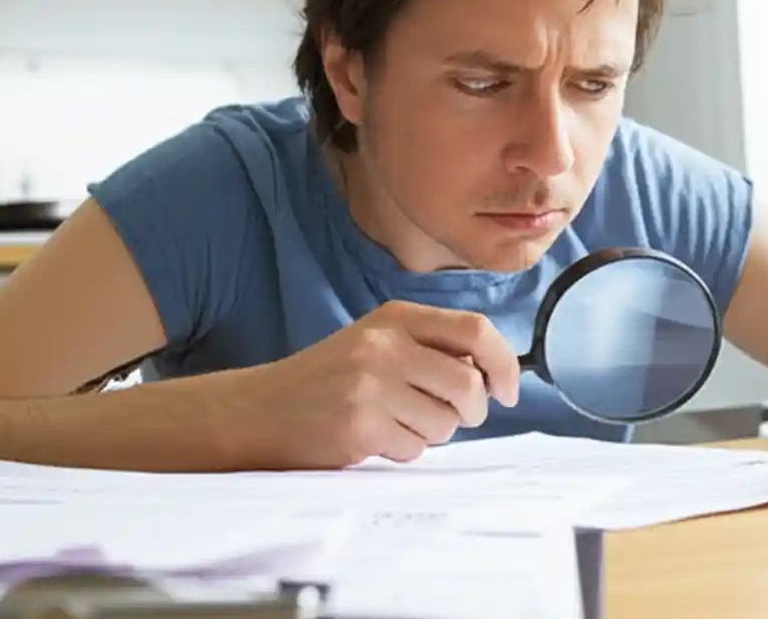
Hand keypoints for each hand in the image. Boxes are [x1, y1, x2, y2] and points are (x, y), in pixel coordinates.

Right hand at [219, 300, 519, 468]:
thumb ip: (429, 347)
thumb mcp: (376, 342)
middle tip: (453, 417)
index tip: (508, 390)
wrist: (259, 410)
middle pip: (468, 383)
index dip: (503, 363)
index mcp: (395, 317)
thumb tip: (492, 371)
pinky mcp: (360, 427)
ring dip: (430, 433)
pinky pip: (415, 448)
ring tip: (394, 423)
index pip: (475, 330)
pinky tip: (372, 437)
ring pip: (446, 422)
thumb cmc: (326, 380)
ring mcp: (371, 386)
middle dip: (472, 410)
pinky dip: (402, 450)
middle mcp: (384, 345)